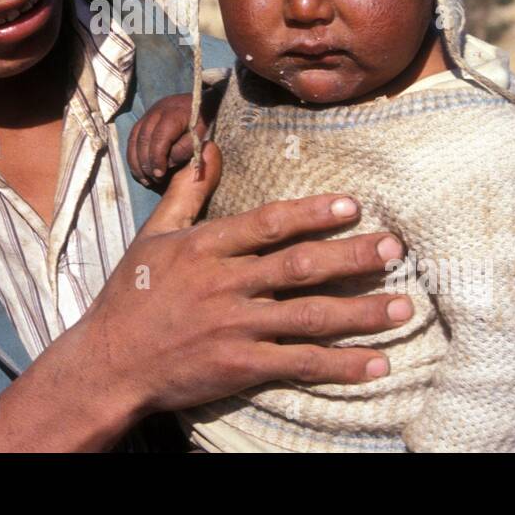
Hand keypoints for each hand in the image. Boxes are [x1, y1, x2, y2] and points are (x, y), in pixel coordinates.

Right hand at [70, 140, 412, 420]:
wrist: (110, 362)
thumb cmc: (131, 295)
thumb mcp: (153, 235)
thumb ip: (186, 193)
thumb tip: (207, 147)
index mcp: (206, 248)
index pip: (268, 224)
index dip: (312, 213)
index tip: (352, 206)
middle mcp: (225, 284)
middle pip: (300, 268)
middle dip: (352, 257)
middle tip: (394, 249)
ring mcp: (235, 327)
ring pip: (310, 317)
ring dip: (362, 313)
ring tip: (405, 307)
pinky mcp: (240, 366)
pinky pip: (300, 364)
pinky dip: (341, 365)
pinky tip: (377, 363)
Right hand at [127, 88, 220, 187]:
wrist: (199, 100)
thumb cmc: (202, 120)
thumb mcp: (200, 134)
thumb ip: (185, 148)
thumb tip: (167, 163)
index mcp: (173, 113)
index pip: (159, 137)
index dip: (157, 158)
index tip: (160, 174)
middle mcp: (156, 111)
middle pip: (143, 138)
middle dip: (145, 162)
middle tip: (153, 180)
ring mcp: (148, 114)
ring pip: (134, 138)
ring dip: (136, 161)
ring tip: (144, 179)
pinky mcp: (143, 119)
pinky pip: (132, 137)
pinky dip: (133, 155)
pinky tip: (139, 169)